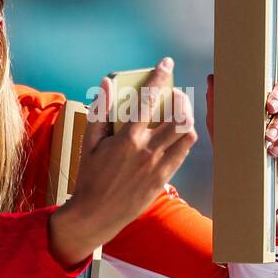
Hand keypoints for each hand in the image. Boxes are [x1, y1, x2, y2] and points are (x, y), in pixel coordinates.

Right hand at [49, 57, 196, 264]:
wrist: (97, 213)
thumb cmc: (90, 177)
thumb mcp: (90, 143)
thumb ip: (100, 111)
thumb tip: (105, 84)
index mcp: (128, 139)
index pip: (149, 100)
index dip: (160, 78)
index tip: (166, 64)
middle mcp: (148, 150)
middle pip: (179, 116)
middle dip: (182, 99)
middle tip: (175, 94)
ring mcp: (159, 165)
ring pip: (187, 134)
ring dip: (186, 119)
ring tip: (178, 115)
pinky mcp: (165, 177)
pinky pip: (183, 152)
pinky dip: (182, 138)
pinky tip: (173, 135)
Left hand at [206, 74, 277, 204]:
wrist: (240, 170)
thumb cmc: (230, 141)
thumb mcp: (218, 122)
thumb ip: (215, 100)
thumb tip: (212, 78)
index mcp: (262, 98)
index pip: (273, 83)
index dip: (274, 88)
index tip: (265, 99)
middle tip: (269, 109)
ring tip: (266, 138)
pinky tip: (273, 150)